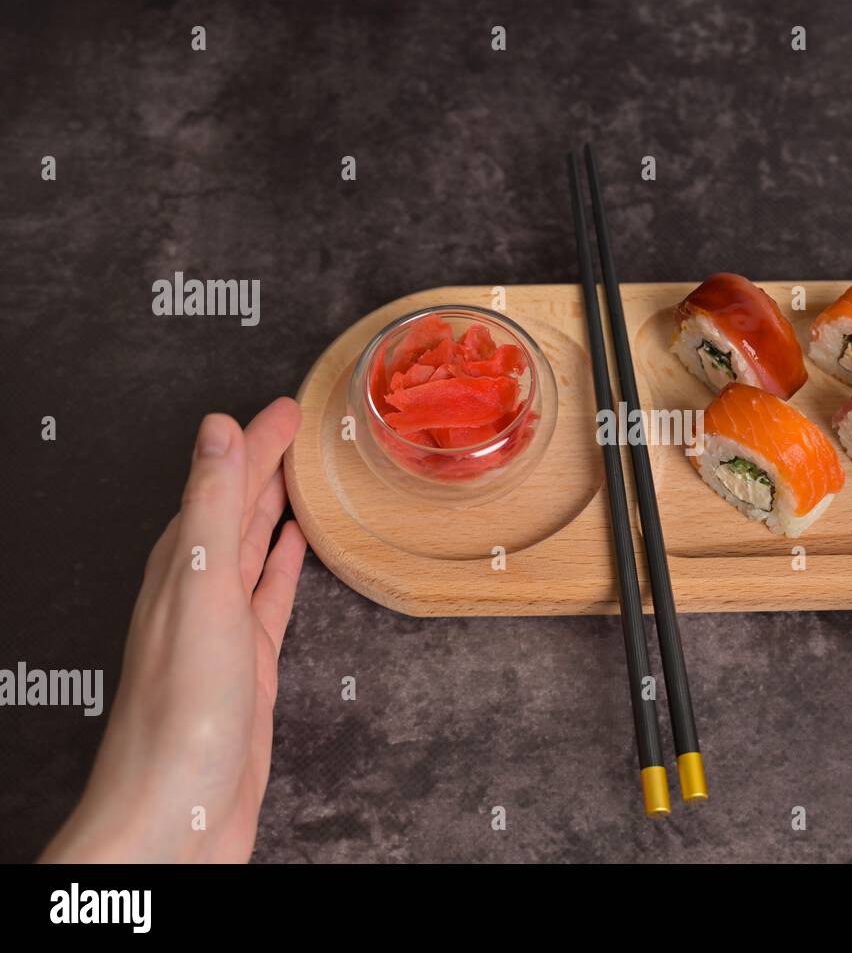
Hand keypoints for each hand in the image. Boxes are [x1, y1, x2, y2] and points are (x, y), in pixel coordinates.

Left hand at [41, 398, 305, 862]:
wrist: (176, 816)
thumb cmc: (182, 716)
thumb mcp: (200, 593)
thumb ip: (210, 508)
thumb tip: (217, 428)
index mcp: (184, 568)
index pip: (222, 484)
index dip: (254, 443)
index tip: (287, 408)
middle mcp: (198, 593)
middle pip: (234, 511)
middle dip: (263, 466)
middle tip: (299, 428)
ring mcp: (224, 631)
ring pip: (251, 551)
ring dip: (273, 511)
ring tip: (301, 478)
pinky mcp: (249, 666)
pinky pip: (269, 598)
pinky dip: (282, 567)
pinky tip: (294, 554)